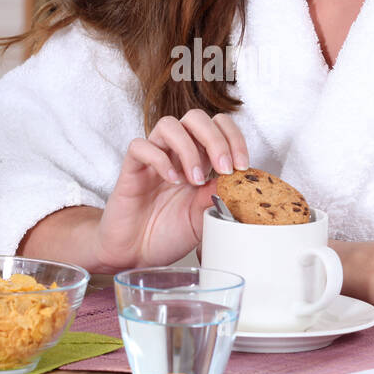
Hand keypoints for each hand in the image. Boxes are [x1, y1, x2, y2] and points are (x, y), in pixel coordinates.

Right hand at [91, 110, 250, 272]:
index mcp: (199, 159)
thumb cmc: (168, 234)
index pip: (219, 127)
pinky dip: (159, 159)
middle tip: (223, 169)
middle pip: (196, 118)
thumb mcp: (204, 217)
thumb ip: (218, 196)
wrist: (137, 255)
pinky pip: (140, 146)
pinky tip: (171, 180)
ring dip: (188, 149)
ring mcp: (154, 158)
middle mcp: (176, 153)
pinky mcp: (132, 168)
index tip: (241, 166)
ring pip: (168, 124)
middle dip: (215, 139)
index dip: (234, 139)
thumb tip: (237, 179)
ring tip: (194, 180)